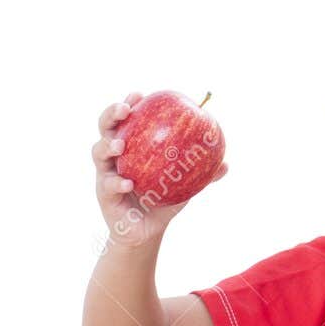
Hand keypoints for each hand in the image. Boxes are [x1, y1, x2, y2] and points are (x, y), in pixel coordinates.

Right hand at [93, 92, 228, 248]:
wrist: (147, 230)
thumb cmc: (164, 199)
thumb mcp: (185, 185)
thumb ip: (202, 173)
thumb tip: (227, 164)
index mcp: (131, 145)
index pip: (127, 119)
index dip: (129, 104)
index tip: (140, 95)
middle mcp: (114, 155)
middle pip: (106, 127)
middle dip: (111, 114)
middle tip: (125, 110)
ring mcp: (106, 173)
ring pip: (98, 152)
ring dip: (108, 145)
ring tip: (120, 146)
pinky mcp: (103, 194)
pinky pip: (107, 185)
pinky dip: (117, 182)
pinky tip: (128, 183)